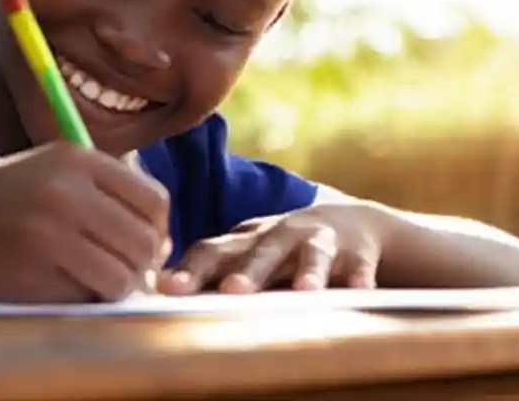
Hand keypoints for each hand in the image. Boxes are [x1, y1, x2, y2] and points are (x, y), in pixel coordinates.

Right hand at [0, 141, 169, 302]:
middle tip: (114, 275)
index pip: (153, 199)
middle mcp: (67, 188)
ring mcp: (49, 228)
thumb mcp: (45, 174)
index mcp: (74, 158)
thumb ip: (101, 196)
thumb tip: (161, 242)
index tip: (135, 248)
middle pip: (145, 241)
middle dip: (138, 267)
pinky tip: (55, 287)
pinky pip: (88, 296)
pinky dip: (81, 300)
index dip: (155, 231)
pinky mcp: (32, 267)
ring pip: (123, 275)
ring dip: (112, 289)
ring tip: (84, 283)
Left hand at [157, 202, 394, 294]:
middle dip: (247, 272)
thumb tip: (157, 294)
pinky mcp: (358, 252)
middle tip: (231, 292)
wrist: (352, 224)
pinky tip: (361, 292)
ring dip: (308, 271)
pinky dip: (361, 278)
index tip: (168, 289)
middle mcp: (279, 236)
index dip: (191, 269)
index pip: (212, 250)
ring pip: (312, 254)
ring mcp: (320, 241)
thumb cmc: (282, 249)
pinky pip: (360, 266)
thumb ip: (212, 272)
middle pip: (260, 253)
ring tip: (305, 292)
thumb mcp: (248, 254)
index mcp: (245, 241)